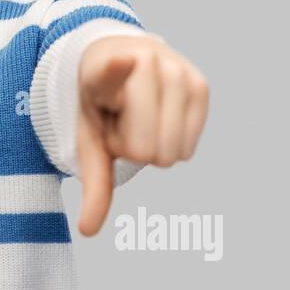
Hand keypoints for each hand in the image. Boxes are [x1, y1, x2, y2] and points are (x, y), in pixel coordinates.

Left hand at [74, 35, 208, 236]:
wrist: (122, 57)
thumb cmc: (99, 106)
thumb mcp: (88, 138)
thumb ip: (93, 181)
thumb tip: (87, 231)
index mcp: (101, 71)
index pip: (111, 71)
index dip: (117, 69)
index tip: (124, 61)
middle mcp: (143, 63)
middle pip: (143, 151)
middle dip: (130, 149)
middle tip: (120, 123)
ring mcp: (176, 70)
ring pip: (170, 153)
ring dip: (153, 146)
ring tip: (139, 117)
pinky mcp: (201, 83)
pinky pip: (188, 150)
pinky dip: (174, 143)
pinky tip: (161, 116)